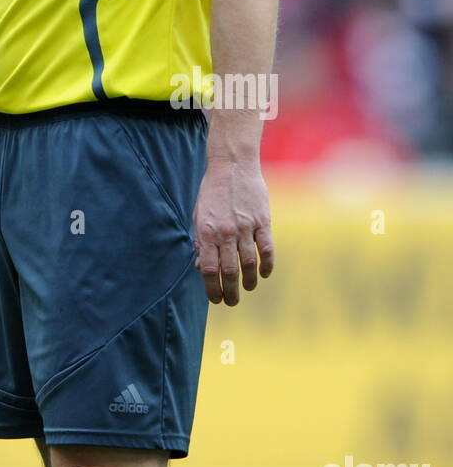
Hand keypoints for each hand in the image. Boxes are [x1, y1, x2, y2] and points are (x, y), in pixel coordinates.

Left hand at [193, 160, 274, 304]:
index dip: (212, 289)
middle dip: (231, 292)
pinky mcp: (262, 221)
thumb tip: (202, 268)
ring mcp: (245, 226)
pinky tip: (264, 274)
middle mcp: (225, 231)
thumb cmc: (212, 191)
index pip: (209, 269)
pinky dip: (267, 265)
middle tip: (232, 302)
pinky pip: (266, 249)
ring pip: (249, 263)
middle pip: (229, 271)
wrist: (232, 164)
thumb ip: (201, 241)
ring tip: (248, 288)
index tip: (216, 299)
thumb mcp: (199, 214)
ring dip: (249, 281)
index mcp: (206, 231)